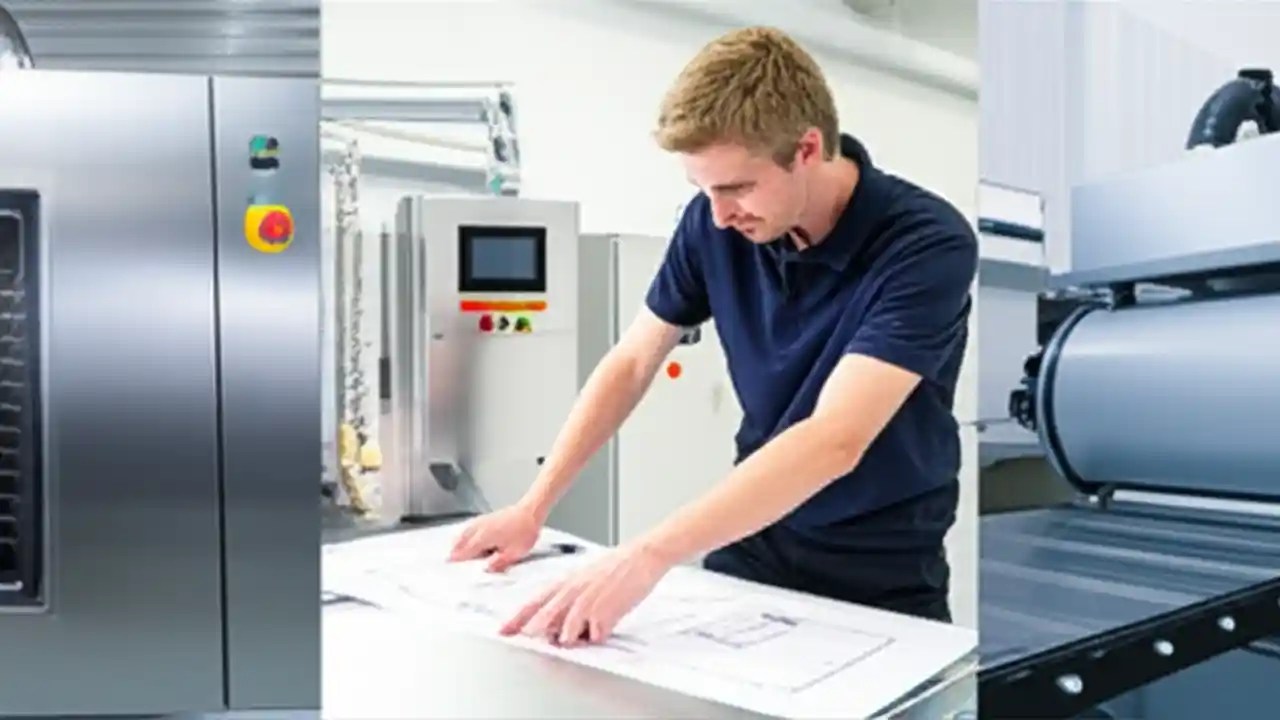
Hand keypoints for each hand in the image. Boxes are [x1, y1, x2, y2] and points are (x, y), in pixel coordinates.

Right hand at [448, 502, 541, 571]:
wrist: (531, 511)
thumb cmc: (524, 532)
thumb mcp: (514, 553)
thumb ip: (498, 562)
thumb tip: (485, 569)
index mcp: (483, 538)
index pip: (465, 551)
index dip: (457, 558)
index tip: (448, 564)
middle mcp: (479, 529)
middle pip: (461, 540)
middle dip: (454, 549)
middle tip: (448, 558)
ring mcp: (483, 521)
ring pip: (465, 531)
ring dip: (458, 540)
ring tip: (454, 548)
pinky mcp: (488, 517)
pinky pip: (470, 526)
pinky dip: (465, 532)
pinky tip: (467, 534)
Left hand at [500, 543, 673, 646]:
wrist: (641, 556)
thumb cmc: (614, 568)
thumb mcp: (583, 578)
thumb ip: (567, 598)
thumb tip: (554, 622)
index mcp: (565, 582)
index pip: (533, 602)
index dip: (516, 619)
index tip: (503, 631)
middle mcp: (572, 592)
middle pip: (544, 620)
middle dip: (537, 634)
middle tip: (536, 641)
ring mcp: (588, 602)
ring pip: (565, 632)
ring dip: (571, 639)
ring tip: (580, 635)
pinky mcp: (605, 612)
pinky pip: (594, 636)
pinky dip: (598, 637)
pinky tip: (605, 627)